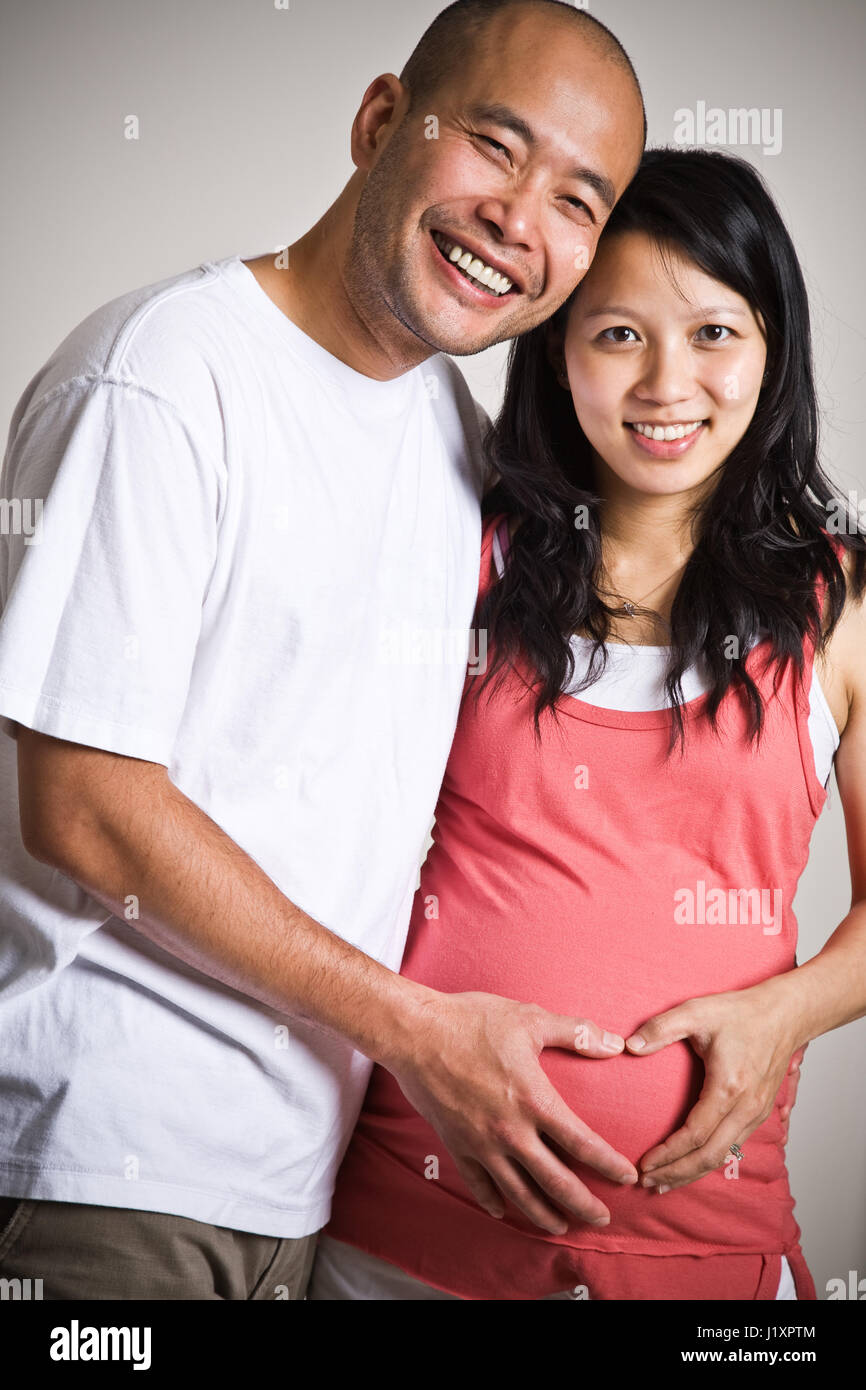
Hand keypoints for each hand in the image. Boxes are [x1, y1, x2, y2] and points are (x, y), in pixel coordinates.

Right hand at [386, 989, 638, 1232]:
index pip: (582, 1143)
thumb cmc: (472, 1021)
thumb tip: (616, 1044)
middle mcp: (510, 1131)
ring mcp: (481, 1142)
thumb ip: (575, 1033)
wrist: (415, 1033)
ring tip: (560, 1227)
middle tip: (602, 1219)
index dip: (608, 1164)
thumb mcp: (529, 1019)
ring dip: (542, 1213)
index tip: (627, 1178)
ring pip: (518, 1192)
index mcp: (534, 1101)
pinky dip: (492, 1201)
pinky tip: (502, 1211)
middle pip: (555, 1180)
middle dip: (582, 1204)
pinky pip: (477, 1183)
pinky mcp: (455, 1144)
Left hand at [623, 984, 804, 1192]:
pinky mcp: (760, 1112)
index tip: (644, 1164)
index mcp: (728, 1087)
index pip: (694, 1135)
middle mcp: (745, 1107)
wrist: (785, 1014)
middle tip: (647, 1183)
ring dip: (693, 1172)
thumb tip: (629, 1046)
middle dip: (677, 1173)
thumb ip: (661, 1028)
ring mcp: (756, 1113)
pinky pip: (733, 1146)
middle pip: (710, 1156)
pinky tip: (693, 1164)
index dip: (668, 1154)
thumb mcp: (696, 1011)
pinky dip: (710, 1160)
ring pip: (724, 1155)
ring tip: (665, 1182)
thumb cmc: (741, 1012)